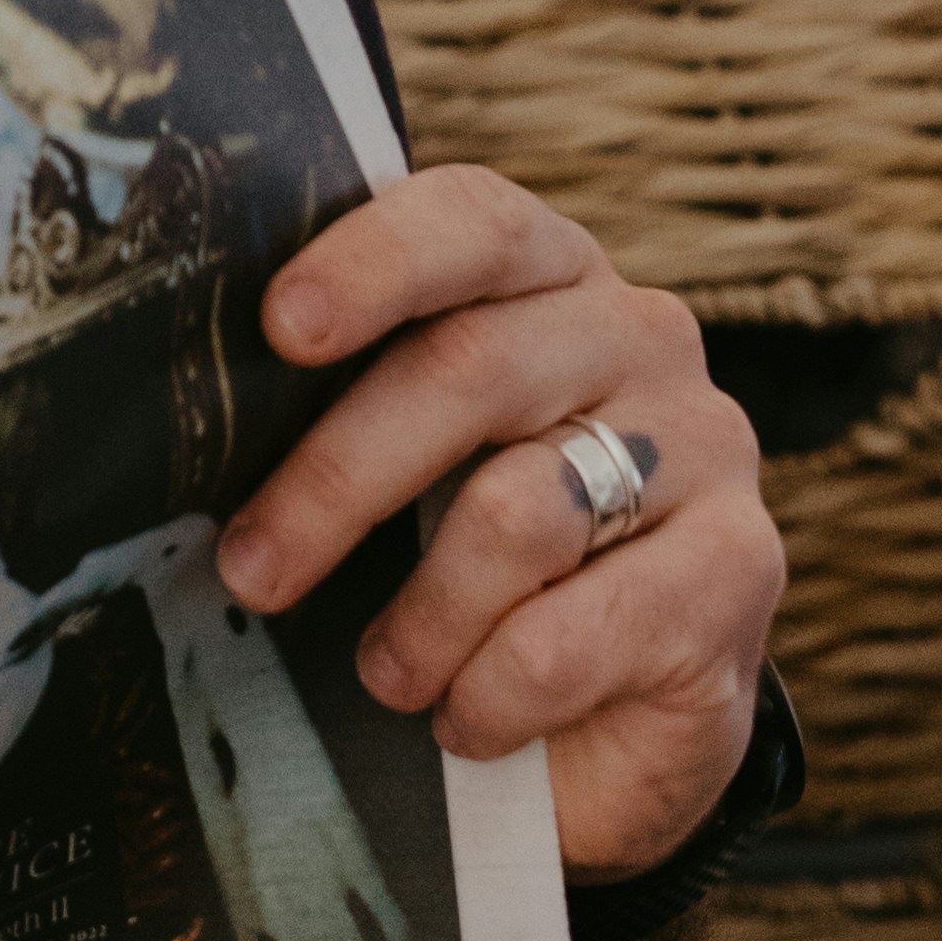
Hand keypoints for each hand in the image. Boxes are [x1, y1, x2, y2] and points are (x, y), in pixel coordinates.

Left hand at [215, 167, 782, 878]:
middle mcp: (638, 334)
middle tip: (254, 568)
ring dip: (421, 612)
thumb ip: (346, 403)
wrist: (622, 707)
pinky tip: (466, 719)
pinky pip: (579, 630)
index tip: (282, 327)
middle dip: (339, 478)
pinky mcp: (742, 568)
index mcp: (546, 272)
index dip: (371, 262)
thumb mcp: (418, 460)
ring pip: (518, 511)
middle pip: (470, 369)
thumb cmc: (480, 549)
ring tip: (383, 674)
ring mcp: (704, 445)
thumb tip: (199, 412)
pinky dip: (496, 690)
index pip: (468, 221)